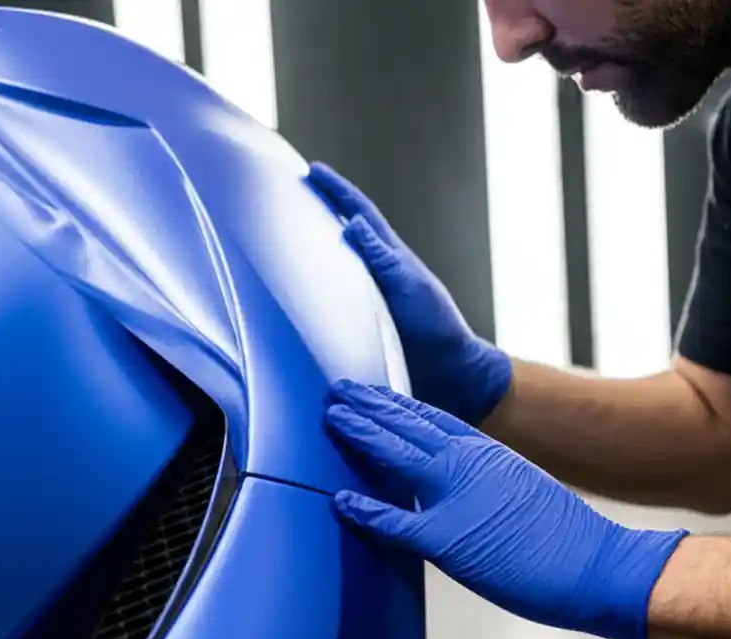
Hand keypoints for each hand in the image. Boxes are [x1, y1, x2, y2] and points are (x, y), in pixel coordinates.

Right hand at [308, 162, 510, 425]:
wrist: (451, 377)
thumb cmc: (438, 329)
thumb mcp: (411, 287)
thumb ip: (382, 258)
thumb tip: (352, 223)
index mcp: (388, 258)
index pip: (359, 214)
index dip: (337, 191)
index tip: (313, 170)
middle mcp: (372, 276)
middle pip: (338, 236)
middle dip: (316, 213)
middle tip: (288, 194)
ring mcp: (363, 303)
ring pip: (329, 270)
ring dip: (308, 253)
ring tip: (279, 239)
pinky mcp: (355, 330)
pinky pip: (325, 307)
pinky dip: (307, 297)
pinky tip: (287, 299)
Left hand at [325, 380, 688, 638]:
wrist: (600, 565)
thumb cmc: (568, 540)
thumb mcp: (522, 491)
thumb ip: (487, 483)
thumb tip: (466, 492)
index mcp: (487, 453)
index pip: (432, 417)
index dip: (397, 403)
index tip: (372, 390)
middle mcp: (468, 464)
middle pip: (407, 424)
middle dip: (369, 405)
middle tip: (337, 388)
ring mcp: (456, 498)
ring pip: (396, 453)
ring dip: (361, 433)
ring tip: (331, 416)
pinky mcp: (448, 539)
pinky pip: (395, 520)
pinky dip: (365, 509)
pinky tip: (339, 499)